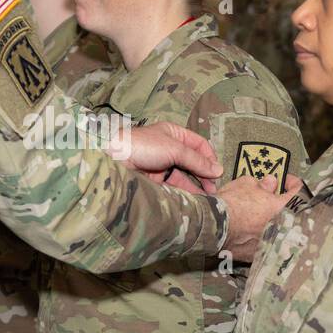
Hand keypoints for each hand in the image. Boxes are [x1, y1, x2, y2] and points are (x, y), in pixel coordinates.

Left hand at [107, 120, 221, 191]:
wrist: (114, 159)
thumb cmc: (142, 146)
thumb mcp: (174, 149)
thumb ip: (197, 160)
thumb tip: (218, 170)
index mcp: (174, 133)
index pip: (199, 145)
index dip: (210, 158)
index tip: (218, 173)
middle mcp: (169, 148)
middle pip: (193, 161)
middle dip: (204, 174)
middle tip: (214, 190)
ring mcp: (162, 164)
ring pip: (184, 175)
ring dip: (196, 185)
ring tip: (206, 198)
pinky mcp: (155, 179)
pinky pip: (173, 185)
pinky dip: (184, 192)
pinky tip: (192, 199)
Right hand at [217, 173, 303, 262]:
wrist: (212, 227)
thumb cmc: (230, 204)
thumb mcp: (246, 184)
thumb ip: (263, 185)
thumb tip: (271, 184)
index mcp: (282, 209)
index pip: (299, 193)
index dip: (294, 184)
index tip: (287, 181)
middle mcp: (280, 229)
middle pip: (291, 215)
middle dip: (283, 206)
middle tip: (273, 199)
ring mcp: (269, 244)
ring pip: (278, 232)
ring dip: (272, 222)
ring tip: (259, 216)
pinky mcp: (257, 255)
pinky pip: (264, 244)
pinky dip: (260, 237)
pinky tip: (250, 232)